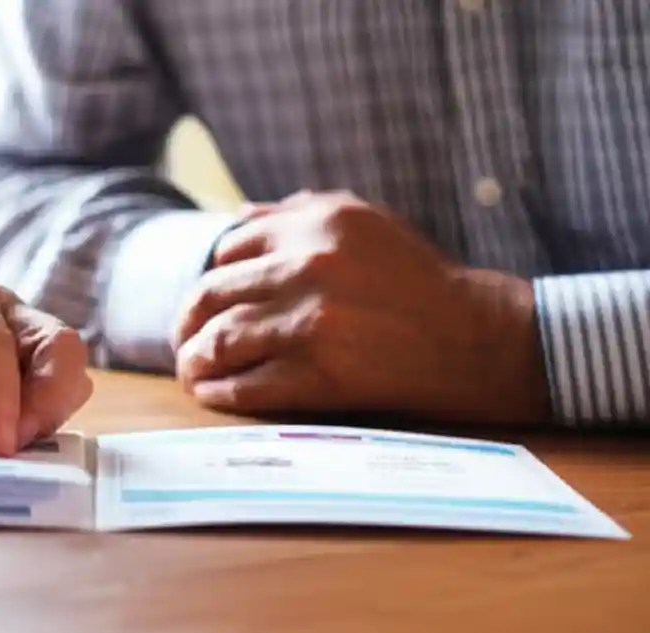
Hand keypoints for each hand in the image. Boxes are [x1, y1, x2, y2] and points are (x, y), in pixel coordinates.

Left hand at [0, 268, 92, 455]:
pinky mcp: (31, 376)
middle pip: (59, 345)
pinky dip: (38, 428)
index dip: (1, 391)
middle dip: (47, 401)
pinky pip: (57, 401)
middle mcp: (5, 310)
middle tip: (11, 446)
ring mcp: (25, 341)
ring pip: (71, 373)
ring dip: (46, 417)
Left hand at [175, 191, 550, 423]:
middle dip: (187, 322)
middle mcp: (307, 267)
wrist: (472, 337)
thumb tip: (235, 217)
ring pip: (218, 341)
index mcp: (315, 223)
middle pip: (210, 295)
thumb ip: (296, 215)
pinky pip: (246, 385)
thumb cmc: (416, 278)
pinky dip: (220, 392)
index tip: (210, 301)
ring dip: (194, 361)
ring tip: (191, 371)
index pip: (228, 250)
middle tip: (184, 340)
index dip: (213, 278)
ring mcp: (310, 323)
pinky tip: (213, 394)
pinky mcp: (319, 375)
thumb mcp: (364, 222)